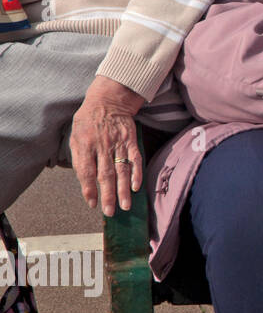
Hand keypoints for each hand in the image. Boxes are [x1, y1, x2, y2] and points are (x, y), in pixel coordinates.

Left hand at [69, 76, 146, 215]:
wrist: (108, 100)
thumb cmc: (88, 120)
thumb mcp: (75, 136)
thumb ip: (79, 157)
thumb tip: (84, 179)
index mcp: (85, 145)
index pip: (87, 172)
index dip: (89, 189)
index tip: (92, 203)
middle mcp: (102, 146)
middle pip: (106, 175)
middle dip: (108, 195)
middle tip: (111, 212)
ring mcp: (118, 144)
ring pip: (121, 170)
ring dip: (124, 190)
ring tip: (125, 206)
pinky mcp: (131, 141)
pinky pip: (135, 159)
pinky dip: (137, 173)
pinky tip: (137, 186)